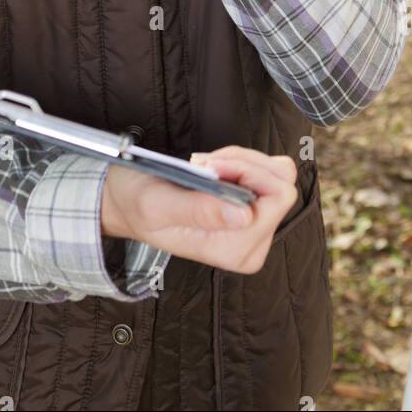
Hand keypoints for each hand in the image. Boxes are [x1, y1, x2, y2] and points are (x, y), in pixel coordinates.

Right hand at [100, 145, 299, 274]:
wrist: (130, 204)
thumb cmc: (137, 203)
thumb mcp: (156, 206)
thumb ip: (199, 211)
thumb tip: (246, 215)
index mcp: (232, 251)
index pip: (277, 198)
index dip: (246, 170)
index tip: (206, 165)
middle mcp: (251, 246)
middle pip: (282, 185)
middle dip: (244, 162)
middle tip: (203, 163)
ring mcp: (256, 230)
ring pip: (279, 176)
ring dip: (243, 160)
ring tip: (206, 165)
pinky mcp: (255, 214)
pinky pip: (270, 174)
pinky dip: (244, 161)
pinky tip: (216, 168)